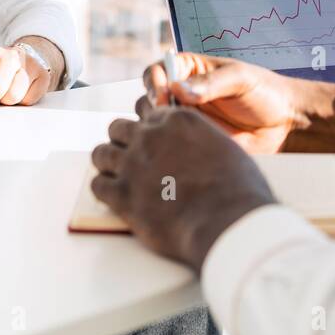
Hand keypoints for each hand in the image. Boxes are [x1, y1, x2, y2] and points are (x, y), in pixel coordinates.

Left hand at [91, 101, 276, 272]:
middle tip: (129, 156)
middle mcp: (151, 136)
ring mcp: (133, 164)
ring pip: (102, 153)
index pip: (148, 114)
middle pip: (118, 128)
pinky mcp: (122, 194)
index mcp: (178, 120)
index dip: (149, 129)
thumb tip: (199, 153)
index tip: (150, 139)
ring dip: (107, 163)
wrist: (227, 221)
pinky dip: (104, 190)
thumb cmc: (237, 190)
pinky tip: (113, 197)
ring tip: (114, 173)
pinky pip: (98, 185)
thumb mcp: (225, 149)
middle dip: (123, 141)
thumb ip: (202, 142)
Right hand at [143, 54, 302, 152]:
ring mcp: (186, 120)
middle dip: (152, 107)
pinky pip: (169, 145)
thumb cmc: (265, 93)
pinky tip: (183, 149)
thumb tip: (180, 90)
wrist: (285, 125)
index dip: (155, 82)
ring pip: (152, 123)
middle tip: (169, 117)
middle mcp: (182, 95)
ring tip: (178, 134)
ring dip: (157, 128)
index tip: (164, 94)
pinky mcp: (192, 143)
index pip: (157, 71)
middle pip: (147, 98)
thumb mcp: (240, 79)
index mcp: (190, 71)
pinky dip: (168, 147)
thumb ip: (211, 83)